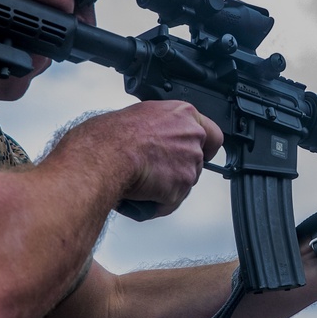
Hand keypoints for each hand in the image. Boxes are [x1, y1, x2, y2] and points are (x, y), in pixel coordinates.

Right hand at [48, 101, 222, 215]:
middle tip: (154, 170)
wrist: (104, 155)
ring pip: (184, 182)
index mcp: (183, 114)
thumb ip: (159, 127)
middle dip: (178, 169)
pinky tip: (140, 196)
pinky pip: (172, 201)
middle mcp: (192, 136)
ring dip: (167, 187)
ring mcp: (190, 161)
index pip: (212, 133)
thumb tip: (153, 137)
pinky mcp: (182, 185)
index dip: (206, 147)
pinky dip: (158, 203)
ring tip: (141, 182)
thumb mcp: (139, 116)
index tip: (202, 153)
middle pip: (196, 160)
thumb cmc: (111, 135)